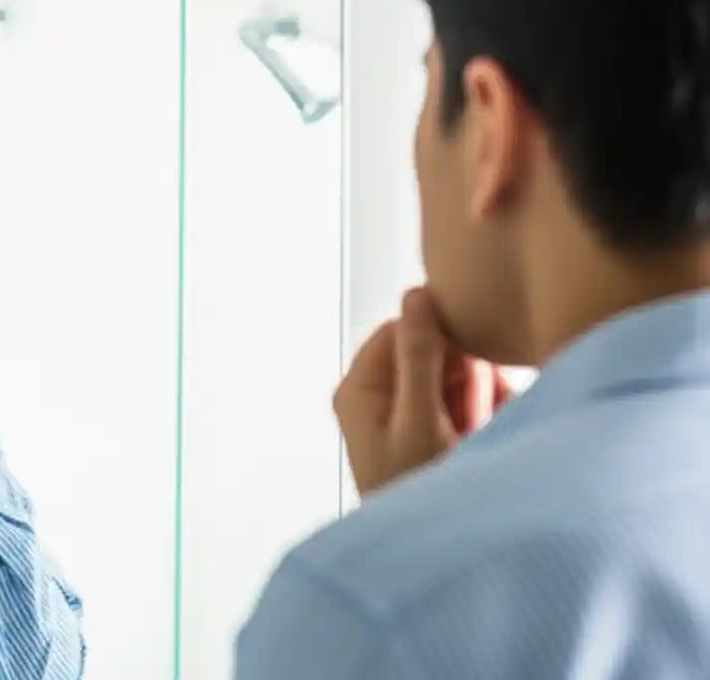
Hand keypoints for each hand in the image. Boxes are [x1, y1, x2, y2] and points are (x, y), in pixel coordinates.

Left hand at [333, 287, 512, 496]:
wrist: (432, 553)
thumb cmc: (414, 492)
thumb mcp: (419, 419)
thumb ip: (420, 355)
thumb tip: (417, 294)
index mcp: (359, 387)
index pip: (403, 326)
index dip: (442, 339)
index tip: (467, 368)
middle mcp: (378, 396)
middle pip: (434, 350)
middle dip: (465, 378)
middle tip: (468, 417)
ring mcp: (408, 413)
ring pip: (458, 377)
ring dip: (481, 399)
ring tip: (476, 435)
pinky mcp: (434, 430)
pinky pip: (470, 402)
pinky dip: (487, 415)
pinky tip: (488, 437)